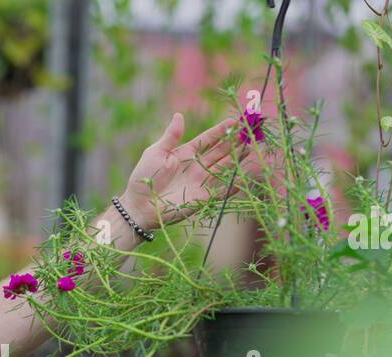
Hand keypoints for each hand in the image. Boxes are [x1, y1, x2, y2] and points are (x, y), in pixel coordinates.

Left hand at [119, 113, 257, 230]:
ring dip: (237, 158)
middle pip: (220, 152)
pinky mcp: (202, 198)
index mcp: (185, 153)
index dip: (221, 131)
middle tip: (250, 132)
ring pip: (224, 167)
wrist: (140, 206)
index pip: (208, 139)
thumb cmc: (144, 178)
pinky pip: (221, 192)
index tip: (235, 121)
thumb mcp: (156, 153)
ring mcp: (200, 182)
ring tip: (251, 147)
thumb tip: (179, 115)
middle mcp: (196, 167)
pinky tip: (244, 179)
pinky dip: (232, 187)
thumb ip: (171, 136)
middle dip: (234, 142)